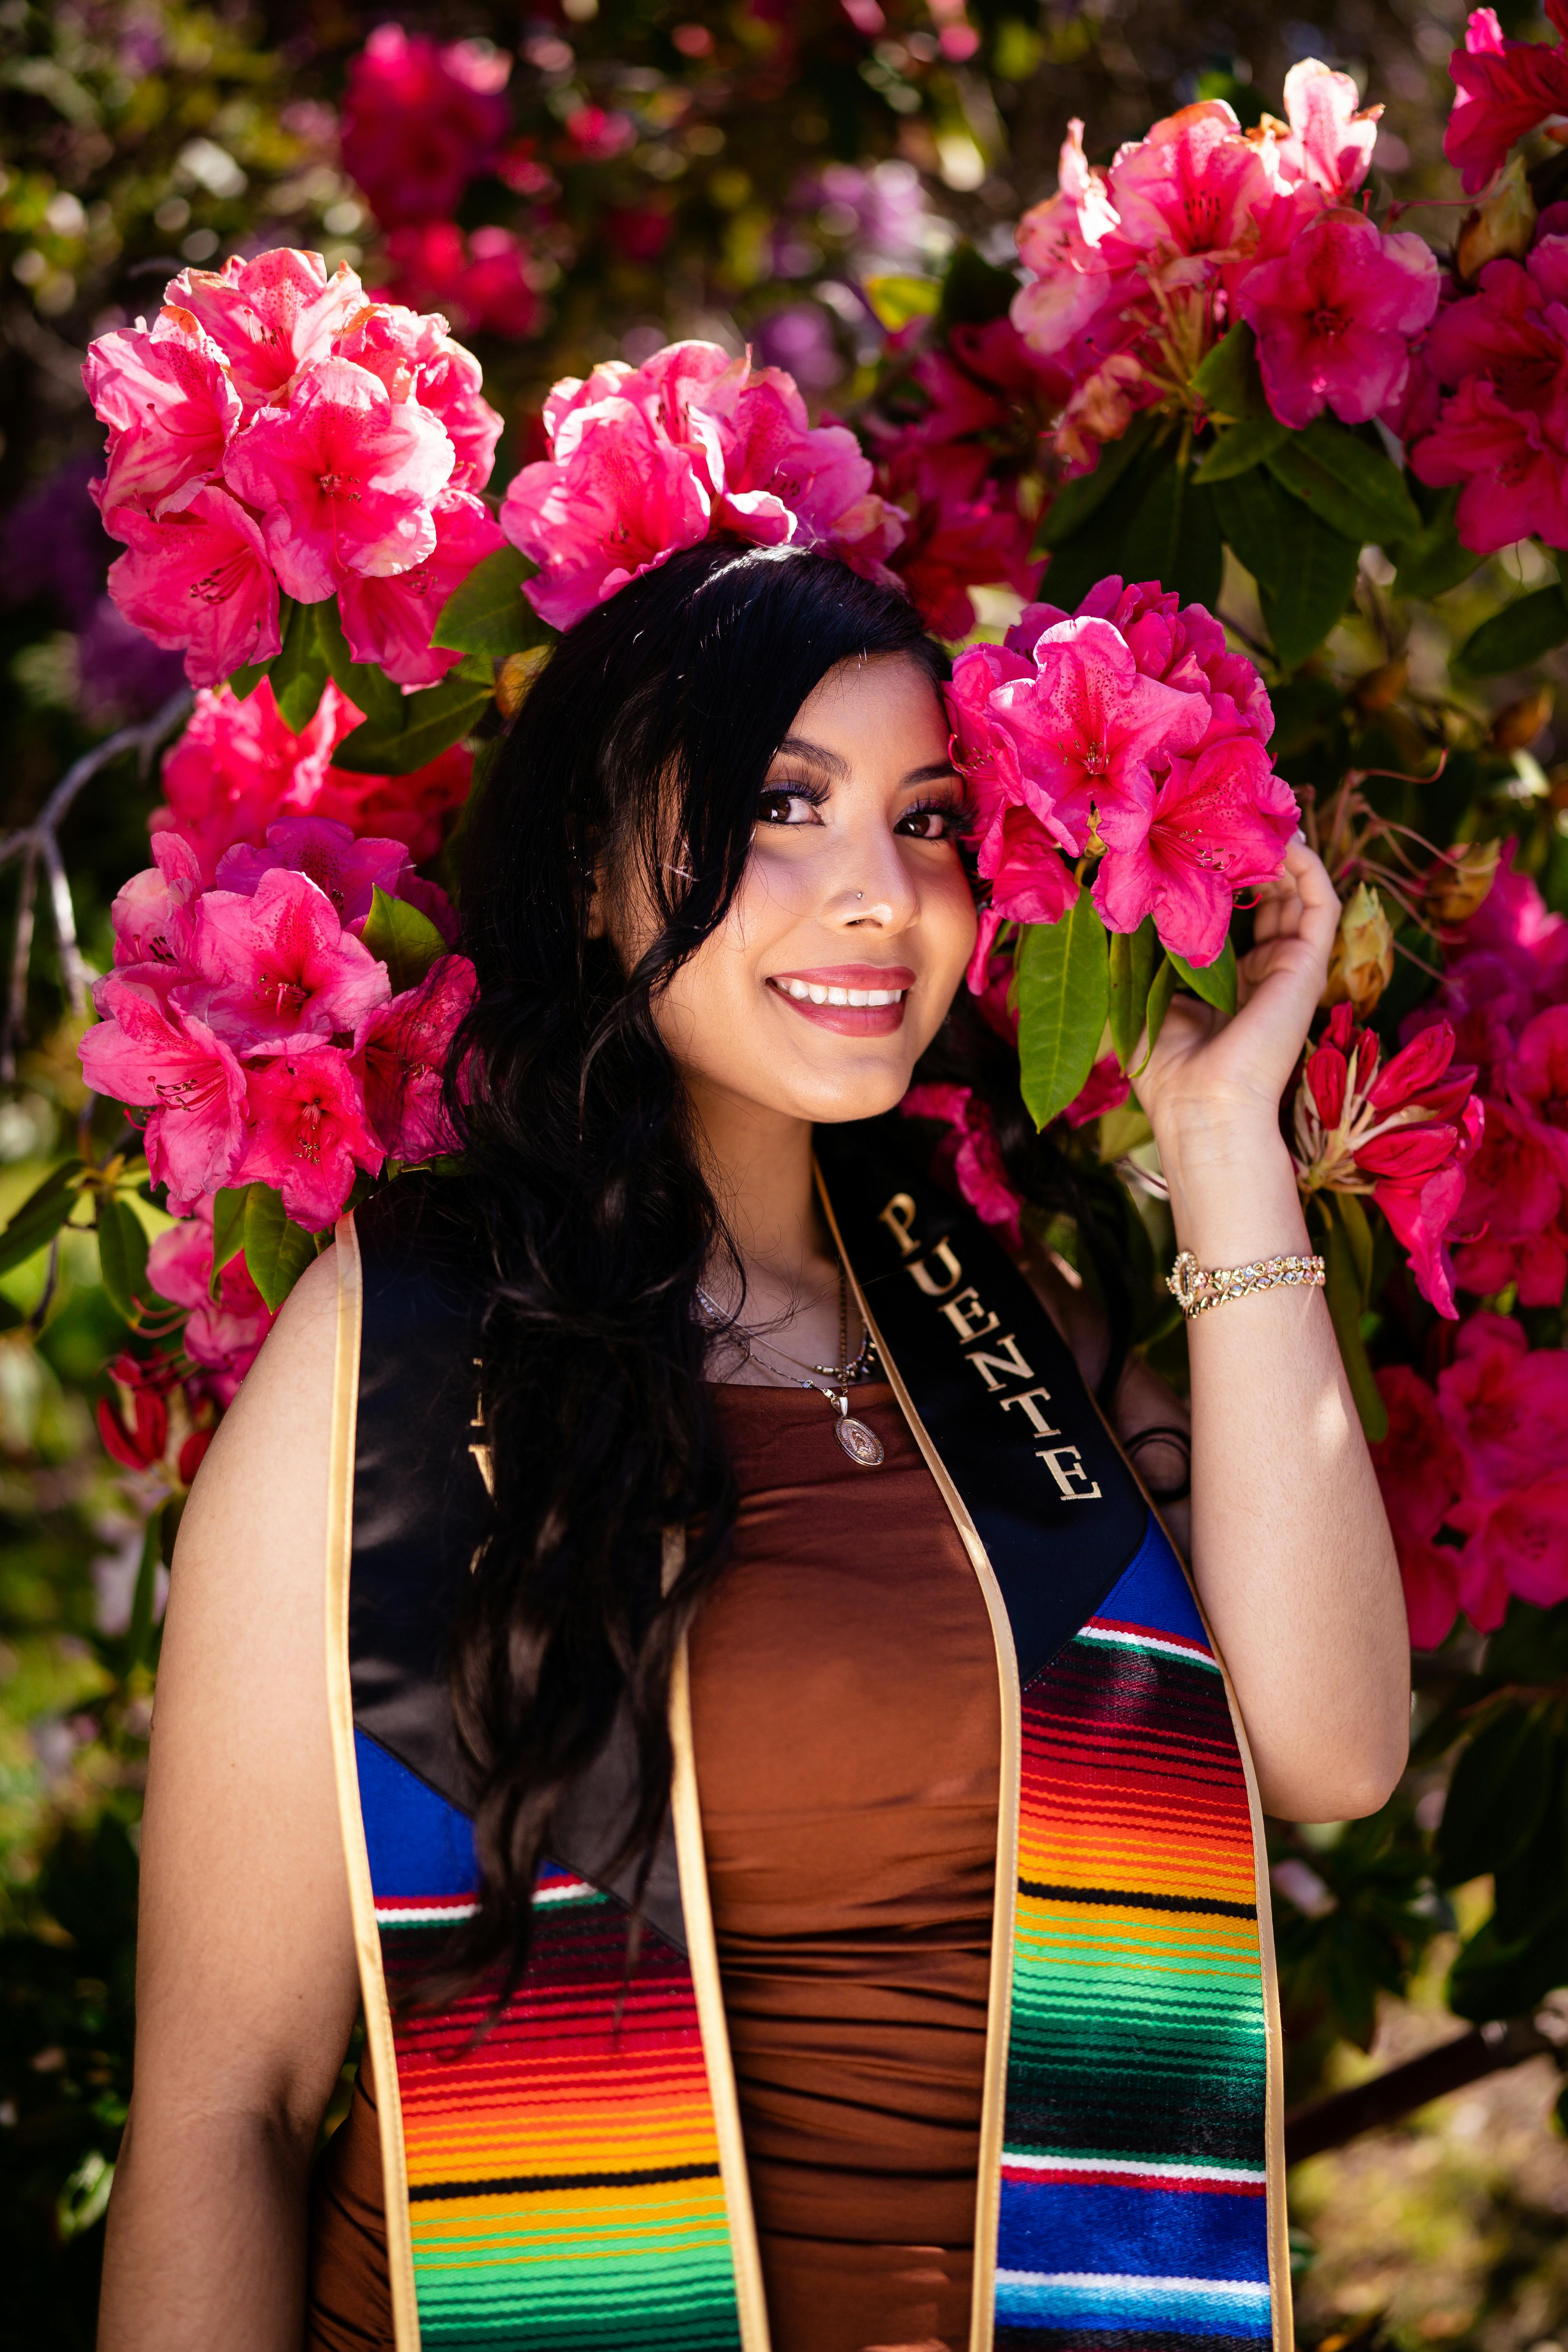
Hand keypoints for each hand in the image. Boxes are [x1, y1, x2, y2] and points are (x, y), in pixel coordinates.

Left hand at [1135, 840, 1337, 1158]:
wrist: (1203, 1108)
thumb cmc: (1165, 1069)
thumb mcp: (1139, 997)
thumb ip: (1134, 951)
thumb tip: (1111, 896)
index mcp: (1223, 982)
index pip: (1231, 913)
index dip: (1219, 871)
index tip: (1196, 832)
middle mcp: (1260, 971)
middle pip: (1266, 896)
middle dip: (1251, 851)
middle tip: (1232, 807)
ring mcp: (1288, 967)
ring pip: (1297, 892)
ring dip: (1281, 849)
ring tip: (1258, 809)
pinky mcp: (1309, 966)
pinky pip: (1322, 903)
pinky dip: (1309, 866)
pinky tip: (1285, 839)